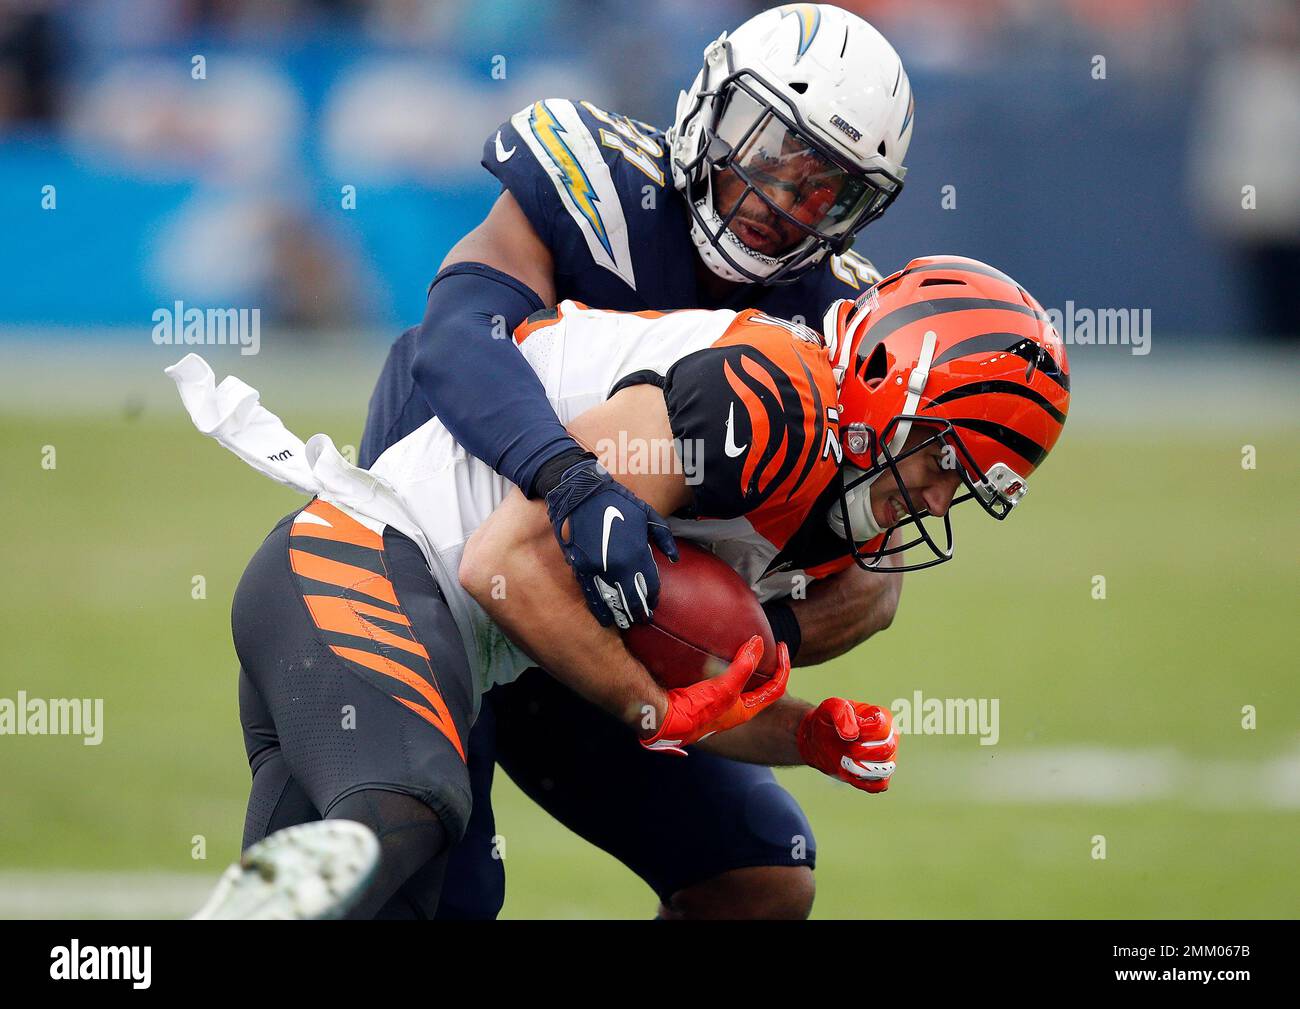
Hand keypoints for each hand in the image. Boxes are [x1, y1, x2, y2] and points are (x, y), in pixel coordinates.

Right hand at [544, 456, 677, 628]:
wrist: (581, 494)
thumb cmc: (617, 501)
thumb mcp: (647, 514)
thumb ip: (664, 538)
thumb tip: (675, 558)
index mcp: (636, 553)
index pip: (648, 586)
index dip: (652, 598)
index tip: (653, 605)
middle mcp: (617, 565)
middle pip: (631, 598)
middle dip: (638, 611)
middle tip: (642, 619)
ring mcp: (597, 568)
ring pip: (611, 600)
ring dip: (619, 614)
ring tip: (625, 623)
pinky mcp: (579, 567)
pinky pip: (591, 593)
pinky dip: (599, 607)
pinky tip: (605, 617)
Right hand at [642, 636, 789, 755]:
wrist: (664, 720)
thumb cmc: (696, 710)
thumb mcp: (725, 687)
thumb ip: (744, 665)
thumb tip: (759, 643)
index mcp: (746, 711)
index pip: (776, 688)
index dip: (783, 666)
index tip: (781, 645)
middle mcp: (735, 710)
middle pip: (759, 687)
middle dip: (765, 667)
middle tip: (764, 648)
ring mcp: (719, 706)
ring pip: (740, 683)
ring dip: (743, 665)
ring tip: (743, 648)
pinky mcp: (703, 699)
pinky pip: (721, 680)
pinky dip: (724, 666)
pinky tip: (715, 656)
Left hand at [797, 698, 897, 792]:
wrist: (819, 740)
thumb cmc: (828, 720)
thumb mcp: (829, 707)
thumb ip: (841, 712)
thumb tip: (853, 734)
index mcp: (882, 717)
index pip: (881, 728)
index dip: (862, 733)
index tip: (847, 732)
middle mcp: (890, 737)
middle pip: (886, 750)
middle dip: (859, 751)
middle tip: (844, 748)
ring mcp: (887, 757)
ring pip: (885, 769)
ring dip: (860, 767)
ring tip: (845, 760)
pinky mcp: (879, 775)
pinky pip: (879, 785)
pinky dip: (863, 782)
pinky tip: (849, 772)